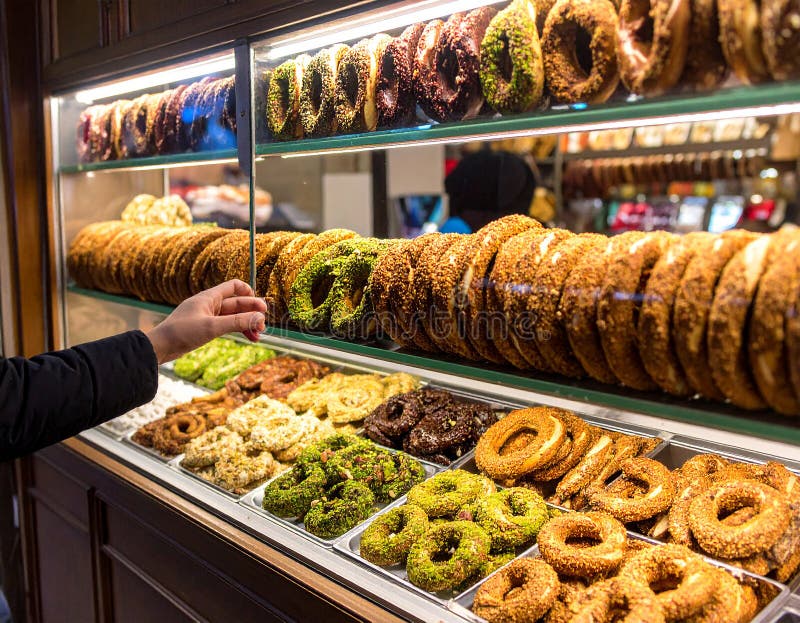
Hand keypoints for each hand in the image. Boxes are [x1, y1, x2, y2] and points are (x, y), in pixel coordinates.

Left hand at [145, 280, 266, 363]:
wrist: (160, 346)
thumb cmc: (182, 333)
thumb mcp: (212, 327)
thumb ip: (237, 322)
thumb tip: (260, 318)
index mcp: (210, 297)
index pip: (234, 286)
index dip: (249, 293)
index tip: (260, 306)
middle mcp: (210, 304)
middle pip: (237, 303)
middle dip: (252, 313)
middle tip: (263, 326)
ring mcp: (208, 316)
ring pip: (233, 316)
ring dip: (247, 324)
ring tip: (258, 335)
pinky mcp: (205, 328)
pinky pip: (226, 326)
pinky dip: (237, 330)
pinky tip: (247, 338)